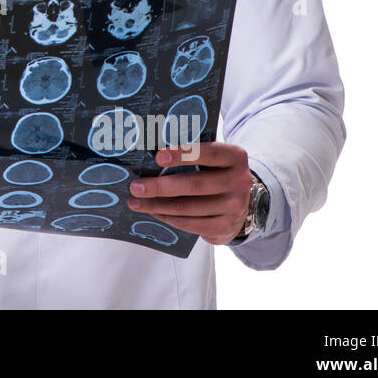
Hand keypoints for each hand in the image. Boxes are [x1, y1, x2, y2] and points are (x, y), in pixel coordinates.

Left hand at [126, 142, 253, 245]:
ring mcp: (234, 206)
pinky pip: (191, 224)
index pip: (208, 153)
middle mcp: (239, 181)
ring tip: (136, 202)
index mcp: (234, 157)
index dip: (182, 155)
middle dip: (160, 186)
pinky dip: (169, 218)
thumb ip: (192, 153)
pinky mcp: (226, 226)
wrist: (242, 202)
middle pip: (193, 185)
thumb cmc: (217, 173)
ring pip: (188, 207)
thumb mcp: (213, 159)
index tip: (158, 157)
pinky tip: (155, 212)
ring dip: (157, 205)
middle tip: (136, 186)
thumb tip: (151, 151)